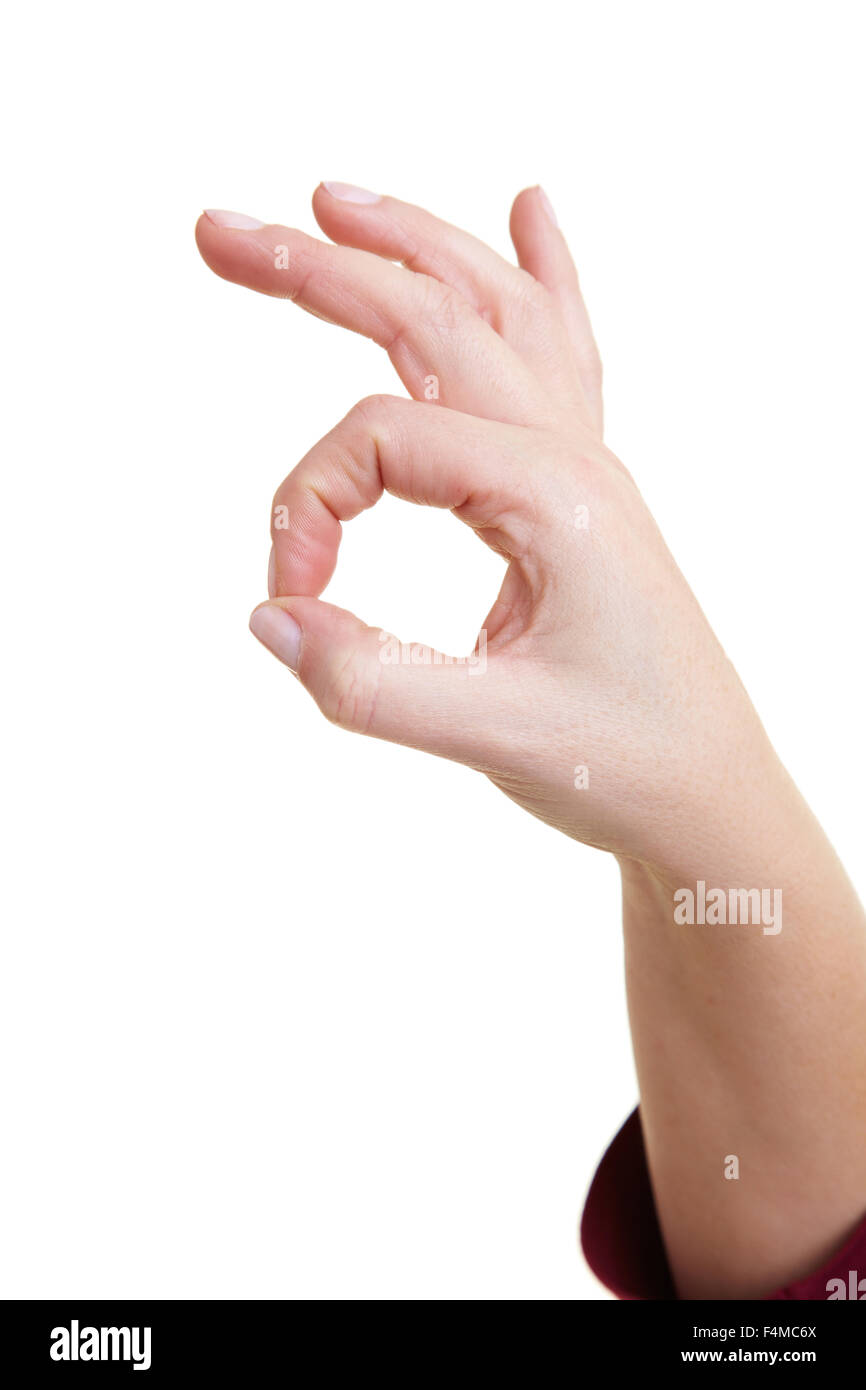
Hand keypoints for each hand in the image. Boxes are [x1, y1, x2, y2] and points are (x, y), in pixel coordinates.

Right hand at [195, 186, 774, 873]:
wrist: (712, 796)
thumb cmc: (627, 764)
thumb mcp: (496, 736)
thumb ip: (371, 682)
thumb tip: (267, 619)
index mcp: (551, 493)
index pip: (383, 440)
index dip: (307, 503)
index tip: (288, 597)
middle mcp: (569, 456)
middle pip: (432, 317)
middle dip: (320, 268)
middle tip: (215, 233)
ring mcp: (582, 465)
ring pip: (491, 315)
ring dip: (410, 246)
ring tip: (332, 200)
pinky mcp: (578, 492)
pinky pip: (558, 353)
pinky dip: (536, 278)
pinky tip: (531, 213)